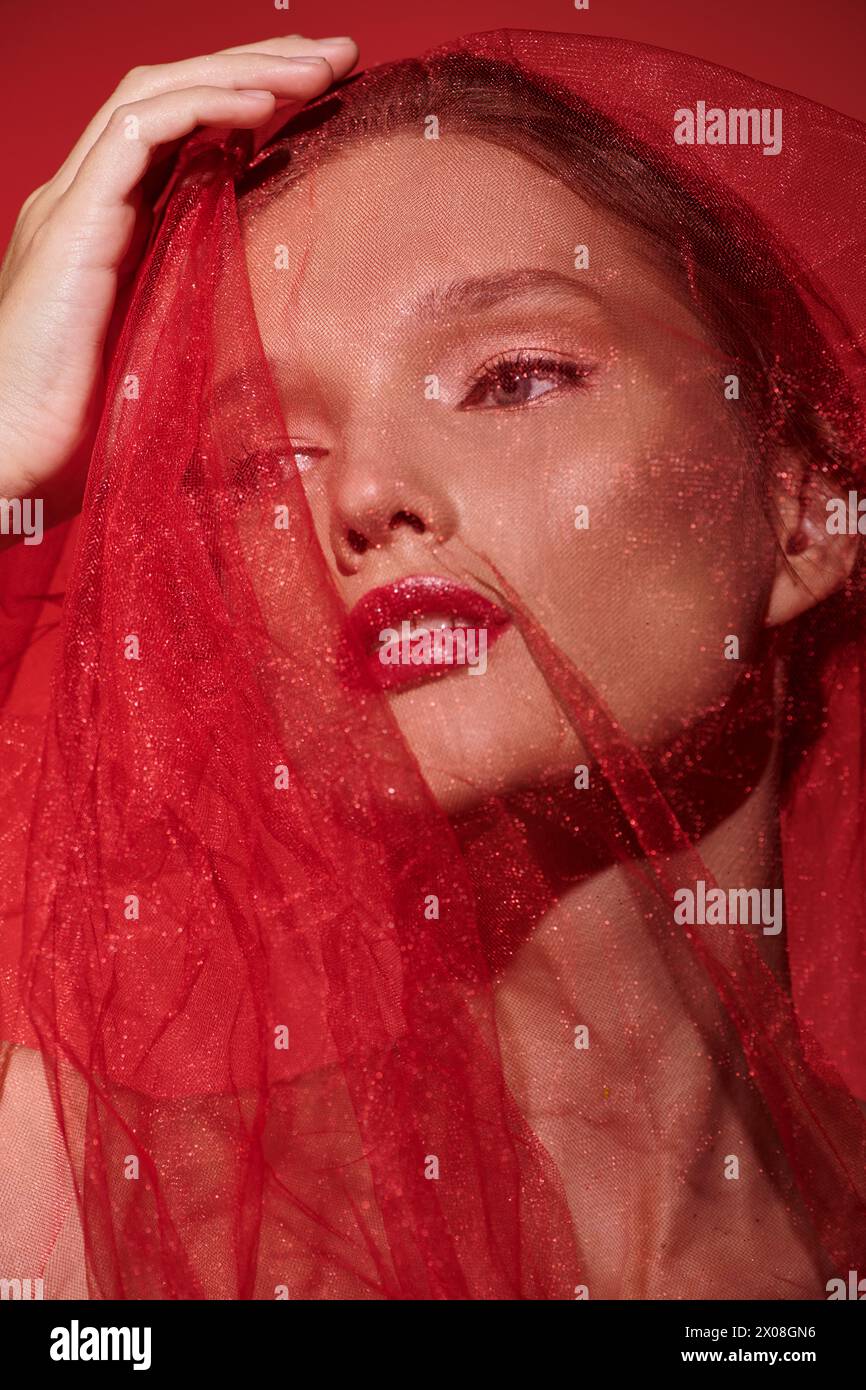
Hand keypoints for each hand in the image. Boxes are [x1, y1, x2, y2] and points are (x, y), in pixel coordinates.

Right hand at [0, 33, 357, 533]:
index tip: (324, 95)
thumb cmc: (81, 429)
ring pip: (159, 94)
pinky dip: (203, 106)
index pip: (184, 130)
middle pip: (176, 94)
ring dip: (244, 70)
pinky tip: (263, 103)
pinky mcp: (72, 221)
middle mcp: (90, 196)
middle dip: (260, 63)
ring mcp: (75, 202)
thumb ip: (202, 313)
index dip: (250, 99)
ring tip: (319, 67)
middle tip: (338, 54)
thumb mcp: (165, 356)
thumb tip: (275, 325)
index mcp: (112, 223)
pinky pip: (139, 131)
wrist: (9, 456)